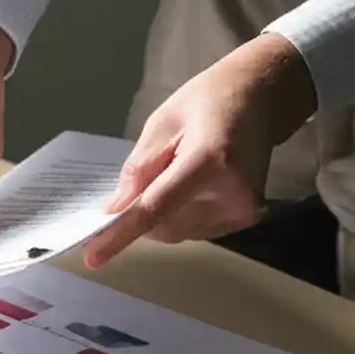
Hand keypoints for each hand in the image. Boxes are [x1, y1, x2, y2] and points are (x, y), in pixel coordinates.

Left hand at [82, 33, 316, 267]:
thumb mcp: (162, 123)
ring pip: (178, 232)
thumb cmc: (208, 101)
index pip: (155, 209)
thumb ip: (138, 169)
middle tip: (145, 178)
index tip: (93, 256)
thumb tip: (115, 211)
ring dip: (163, 214)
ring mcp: (243, 209)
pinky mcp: (247, 217)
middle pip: (164, 226)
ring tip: (179, 170)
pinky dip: (181, 214)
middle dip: (142, 213)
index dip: (120, 234)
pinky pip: (196, 230)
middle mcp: (230, 193)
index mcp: (208, 161)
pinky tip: (193, 184)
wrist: (261, 97)